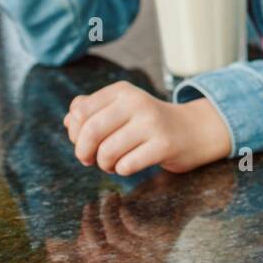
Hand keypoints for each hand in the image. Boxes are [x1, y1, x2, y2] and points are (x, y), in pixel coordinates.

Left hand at [64, 80, 231, 175]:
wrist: (193, 130)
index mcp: (122, 91)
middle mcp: (136, 102)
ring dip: (105, 164)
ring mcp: (152, 123)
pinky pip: (126, 165)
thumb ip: (92, 110)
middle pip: (90, 132)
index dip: (75, 133)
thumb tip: (68, 120)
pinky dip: (122, 170)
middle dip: (84, 153)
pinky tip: (130, 165)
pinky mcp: (164, 144)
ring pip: (107, 152)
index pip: (80, 112)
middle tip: (89, 160)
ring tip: (113, 163)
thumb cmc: (149, 123)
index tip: (82, 142)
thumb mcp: (122, 108)